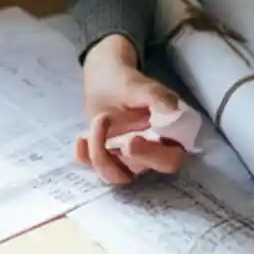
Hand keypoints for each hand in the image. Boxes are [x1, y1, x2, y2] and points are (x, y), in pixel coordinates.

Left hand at [74, 34, 186, 184]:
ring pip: (117, 175)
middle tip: (105, 125)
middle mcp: (151, 152)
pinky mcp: (109, 157)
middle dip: (121, 155)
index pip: (170, 160)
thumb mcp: (139, 84)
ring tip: (97, 120)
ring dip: (100, 154)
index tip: (132, 142)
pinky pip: (96, 168)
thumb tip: (173, 108)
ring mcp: (129, 158)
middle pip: (140, 171)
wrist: (104, 78)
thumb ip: (156, 96)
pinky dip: (86, 157)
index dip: (153, 157)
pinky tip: (80, 140)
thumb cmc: (127, 80)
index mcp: (168, 136)